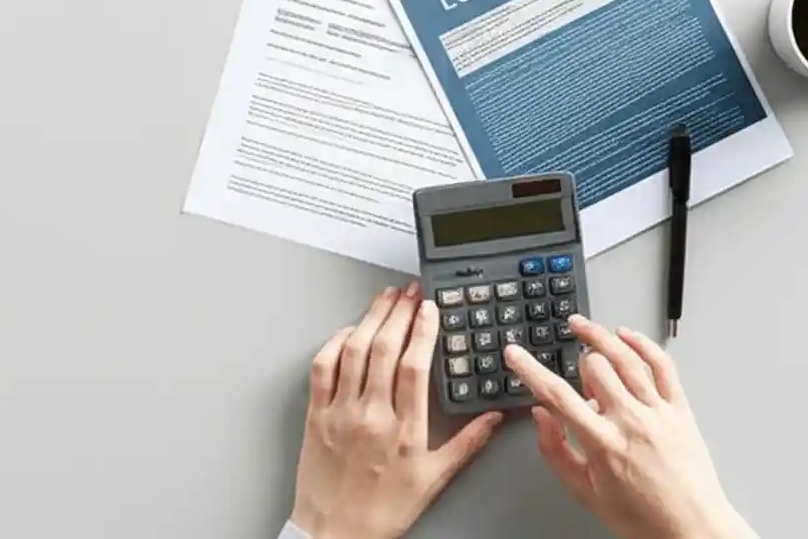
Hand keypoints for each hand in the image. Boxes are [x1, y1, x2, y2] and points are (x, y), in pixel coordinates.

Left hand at [290, 284, 503, 538]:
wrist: (333, 534)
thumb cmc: (381, 511)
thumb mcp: (433, 479)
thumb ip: (466, 443)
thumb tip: (492, 418)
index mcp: (404, 430)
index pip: (415, 366)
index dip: (423, 331)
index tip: (430, 309)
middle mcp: (370, 415)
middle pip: (384, 349)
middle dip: (399, 312)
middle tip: (410, 293)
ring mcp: (339, 412)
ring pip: (353, 351)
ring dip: (371, 318)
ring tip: (385, 299)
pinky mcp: (315, 415)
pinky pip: (321, 368)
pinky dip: (334, 342)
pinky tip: (349, 330)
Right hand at [505, 316, 757, 538]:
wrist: (692, 528)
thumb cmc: (642, 516)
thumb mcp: (586, 492)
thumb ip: (556, 451)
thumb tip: (540, 417)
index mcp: (602, 443)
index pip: (557, 395)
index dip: (530, 369)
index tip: (515, 354)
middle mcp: (630, 421)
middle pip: (595, 367)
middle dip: (576, 353)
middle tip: (568, 352)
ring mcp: (658, 412)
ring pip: (626, 358)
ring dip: (601, 335)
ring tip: (584, 326)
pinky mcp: (680, 409)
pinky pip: (662, 365)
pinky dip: (643, 344)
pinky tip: (627, 335)